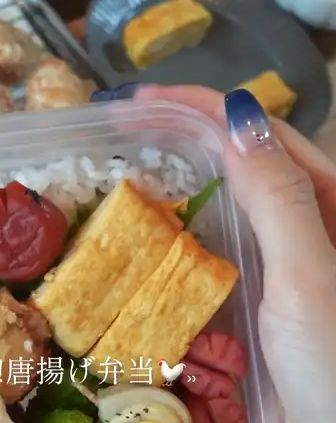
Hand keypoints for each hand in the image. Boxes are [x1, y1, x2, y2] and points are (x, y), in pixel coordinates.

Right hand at [134, 85, 335, 422]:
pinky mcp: (247, 320)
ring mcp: (271, 279)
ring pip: (213, 227)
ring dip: (167, 208)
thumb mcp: (310, 277)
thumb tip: (237, 121)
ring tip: (109, 195)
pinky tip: (131, 265)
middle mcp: (300, 234)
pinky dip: (166, 268)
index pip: (261, 138)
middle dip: (176, 151)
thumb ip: (279, 201)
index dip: (201, 111)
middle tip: (110, 146)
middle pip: (234, 174)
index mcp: (328, 208)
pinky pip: (201, 281)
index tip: (137, 102)